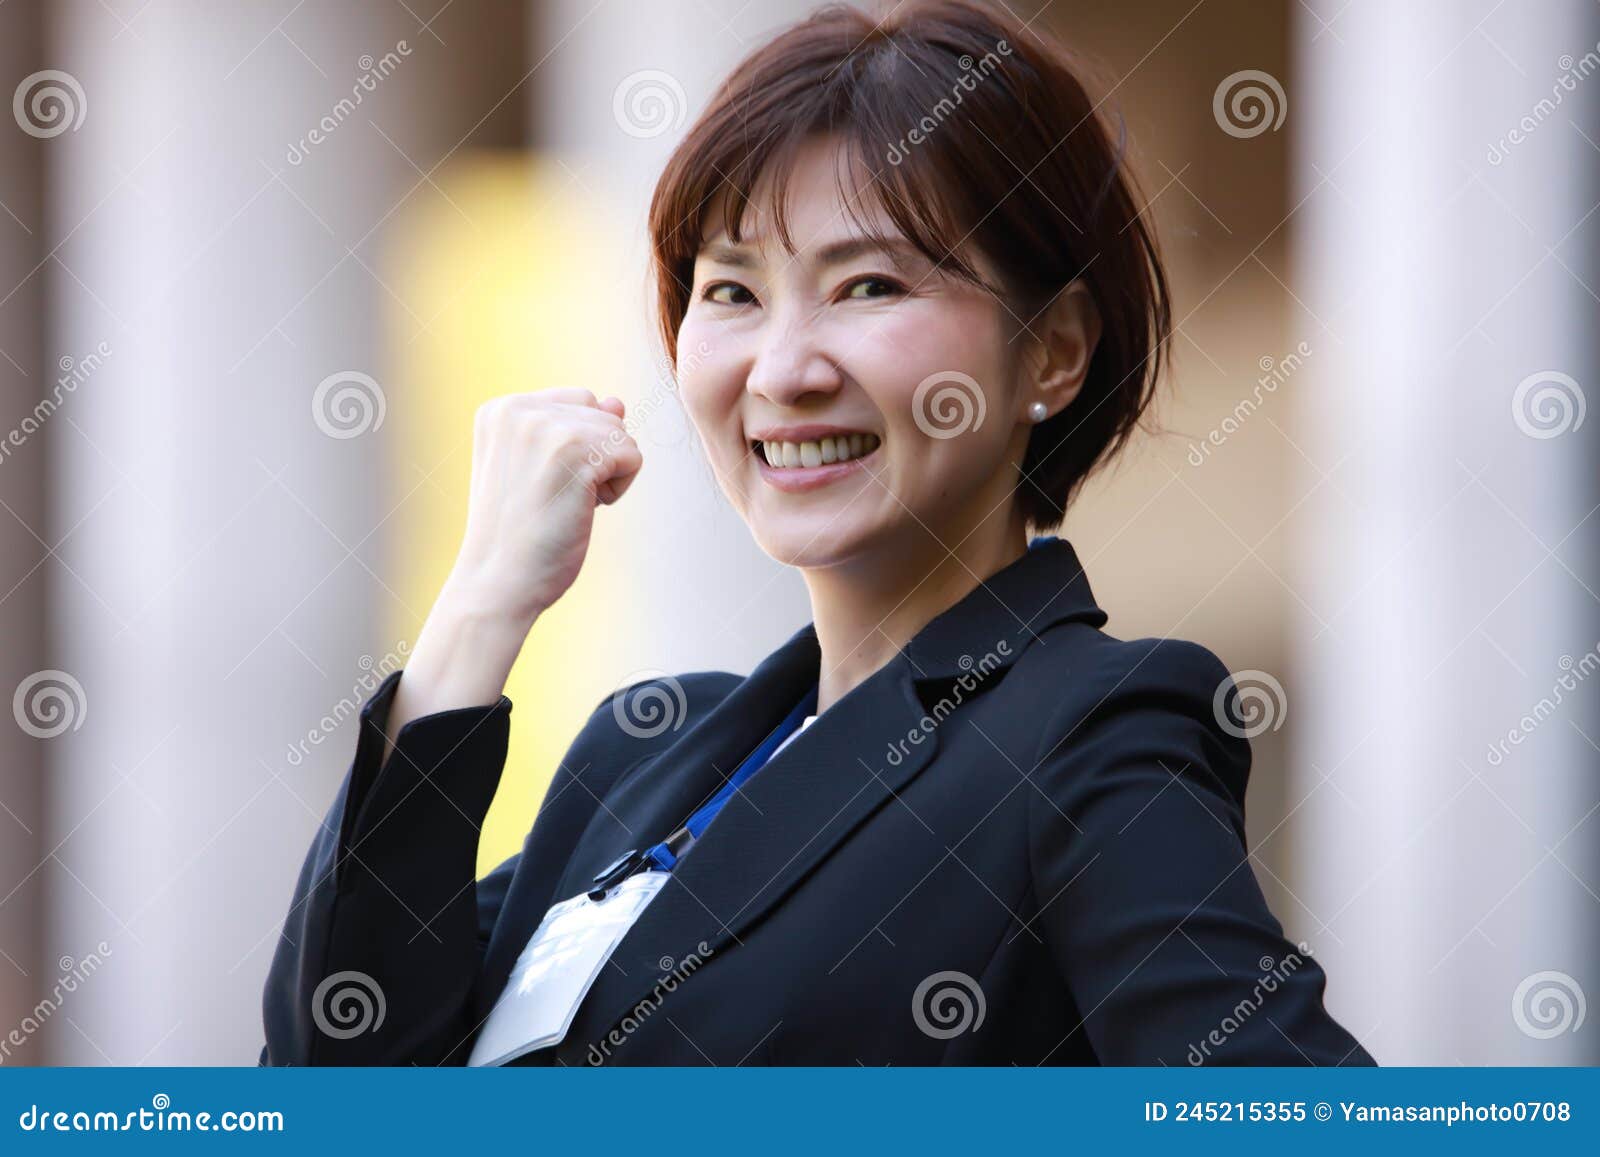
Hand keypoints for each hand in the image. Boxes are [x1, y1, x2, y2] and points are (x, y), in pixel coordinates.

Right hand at [443, 387, 641, 625]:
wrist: (497, 583)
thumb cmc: (519, 532)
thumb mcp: (540, 467)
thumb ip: (575, 428)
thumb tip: (616, 402)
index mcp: (500, 408)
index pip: (577, 402)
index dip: (576, 447)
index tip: (541, 482)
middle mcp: (519, 408)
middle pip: (601, 415)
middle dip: (594, 458)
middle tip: (553, 496)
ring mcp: (547, 426)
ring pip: (620, 433)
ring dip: (606, 474)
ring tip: (564, 503)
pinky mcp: (577, 451)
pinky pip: (632, 456)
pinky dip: (618, 489)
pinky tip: (582, 509)